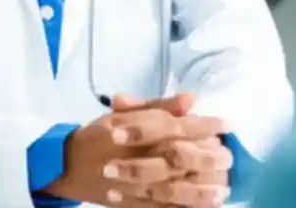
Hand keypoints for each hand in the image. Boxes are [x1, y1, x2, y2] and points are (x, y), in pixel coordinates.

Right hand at [42, 104, 224, 205]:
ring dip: (198, 191)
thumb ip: (158, 106)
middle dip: (205, 158)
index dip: (203, 125)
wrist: (66, 164)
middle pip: (175, 158)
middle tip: (229, 158)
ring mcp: (130, 183)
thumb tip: (191, 98)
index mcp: (133, 129)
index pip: (173, 126)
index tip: (227, 124)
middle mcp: (133, 156)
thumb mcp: (123, 113)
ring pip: (168, 189)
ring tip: (222, 191)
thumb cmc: (99, 134)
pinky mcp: (129, 204)